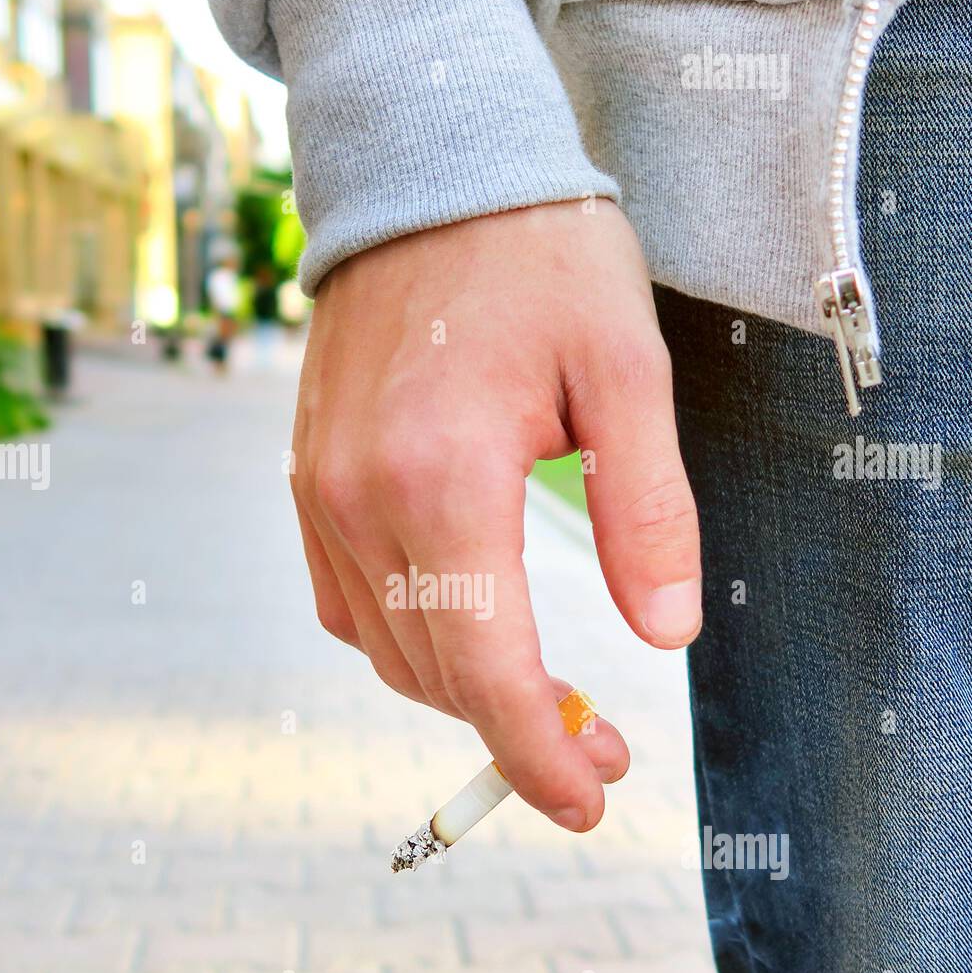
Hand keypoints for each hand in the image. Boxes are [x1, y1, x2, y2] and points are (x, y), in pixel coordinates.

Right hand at [291, 199, 700, 831]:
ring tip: (547, 699)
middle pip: (437, 673)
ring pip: (388, 650)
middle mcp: (362, 499)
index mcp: (445, 477)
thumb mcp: (629, 372)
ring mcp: (321, 493)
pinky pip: (347, 604)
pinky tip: (463, 630)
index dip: (539, 755)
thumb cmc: (538, 258)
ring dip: (465, 692)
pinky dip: (409, 642)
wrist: (426, 170)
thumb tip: (663, 633)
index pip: (487, 668)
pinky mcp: (308, 480)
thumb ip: (648, 513)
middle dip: (520, 733)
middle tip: (604, 748)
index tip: (589, 801)